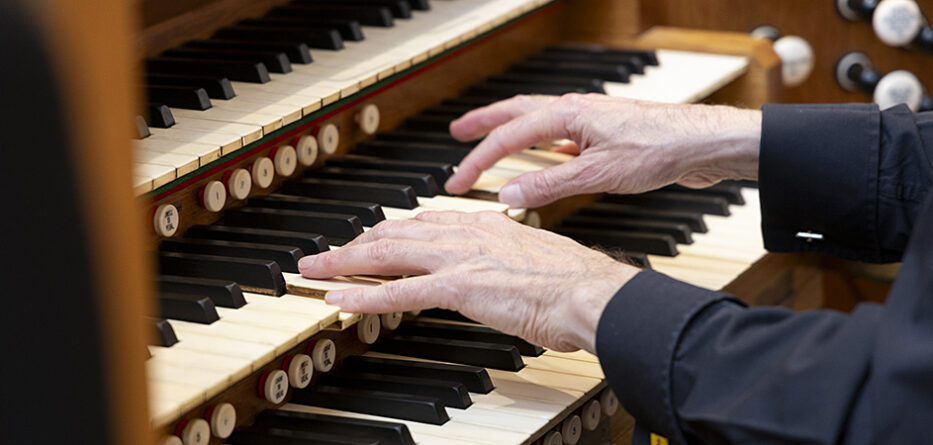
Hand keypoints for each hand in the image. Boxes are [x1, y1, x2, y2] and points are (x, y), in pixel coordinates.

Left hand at [298, 211, 639, 352]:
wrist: (593, 293)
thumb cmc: (575, 284)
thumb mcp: (534, 260)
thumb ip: (506, 260)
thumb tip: (498, 271)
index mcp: (485, 226)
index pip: (424, 224)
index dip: (390, 233)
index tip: (370, 240)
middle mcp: (467, 234)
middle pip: (396, 233)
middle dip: (355, 244)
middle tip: (326, 255)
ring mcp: (462, 258)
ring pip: (388, 255)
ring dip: (345, 263)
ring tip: (315, 271)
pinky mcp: (461, 287)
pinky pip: (401, 292)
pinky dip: (365, 295)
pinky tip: (340, 300)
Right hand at [446, 93, 761, 207]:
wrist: (702, 143)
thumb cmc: (660, 147)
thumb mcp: (598, 173)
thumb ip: (551, 185)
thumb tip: (510, 194)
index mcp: (567, 115)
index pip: (508, 138)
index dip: (477, 161)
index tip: (457, 181)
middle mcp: (575, 111)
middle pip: (516, 114)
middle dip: (484, 124)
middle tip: (457, 133)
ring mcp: (589, 121)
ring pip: (537, 122)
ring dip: (510, 132)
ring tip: (491, 142)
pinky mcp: (604, 135)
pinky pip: (560, 137)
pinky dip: (541, 147)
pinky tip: (543, 162)